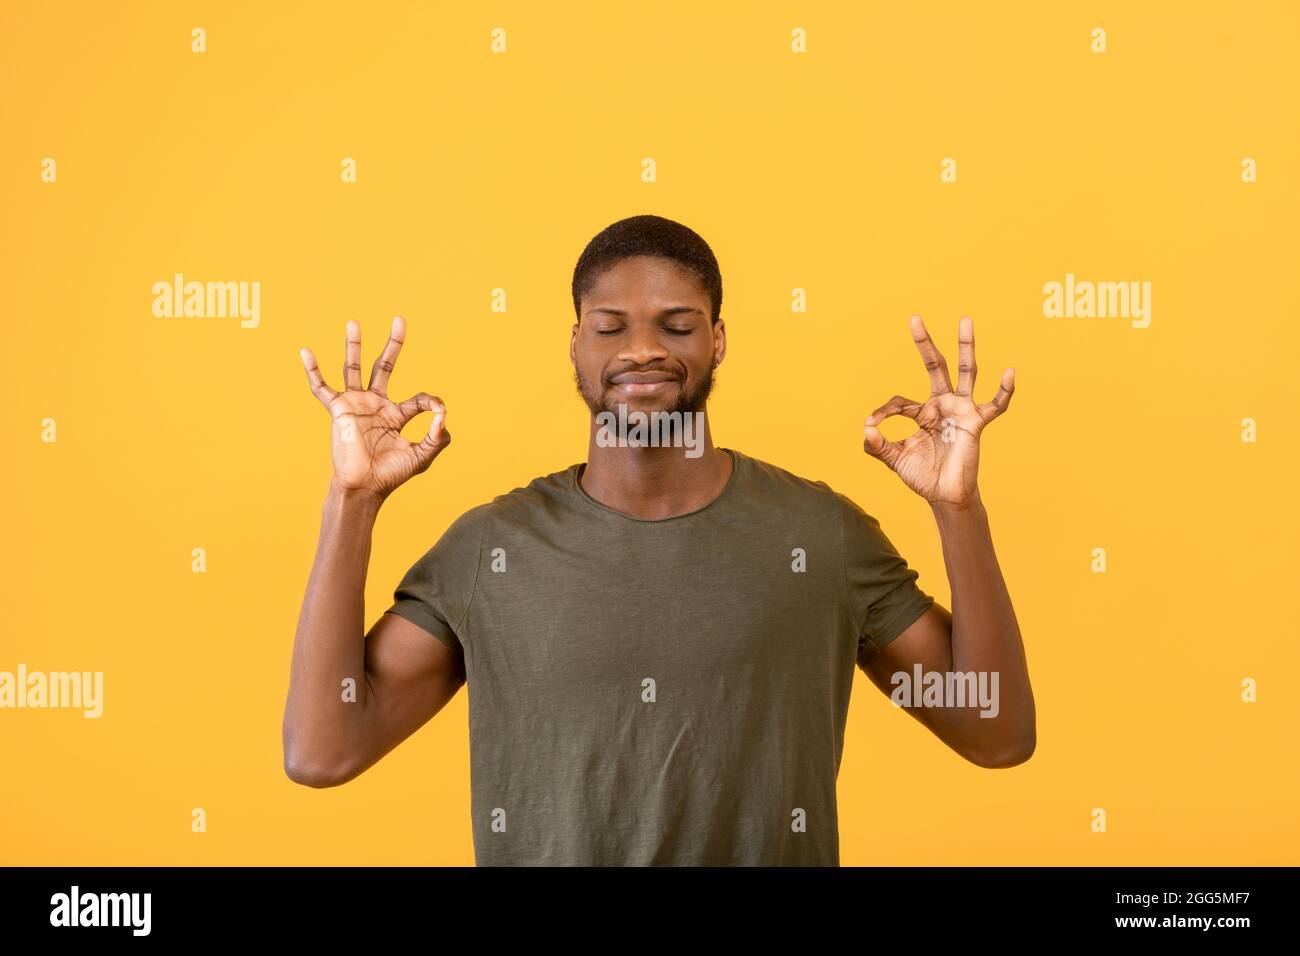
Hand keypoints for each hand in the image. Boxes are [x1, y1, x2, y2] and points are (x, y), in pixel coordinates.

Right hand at [299, 316, 450, 500]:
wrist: (364, 487)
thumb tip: (443, 413)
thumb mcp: (423, 456)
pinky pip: (321, 387)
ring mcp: (356, 405)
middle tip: (400, 319)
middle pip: (384, 367)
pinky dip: (313, 370)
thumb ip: (438, 437)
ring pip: (354, 368)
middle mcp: (376, 405)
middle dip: (393, 344)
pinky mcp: (338, 410)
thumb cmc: (391, 475)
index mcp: (397, 415)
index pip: (418, 398)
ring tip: (354, 322)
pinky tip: (306, 351)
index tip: (439, 410)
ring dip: (354, 345)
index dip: (431, 402)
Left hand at [863, 315, 1013, 508]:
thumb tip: (865, 428)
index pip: (899, 402)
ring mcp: (961, 411)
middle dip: (925, 344)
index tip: (871, 425)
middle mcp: (942, 405)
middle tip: (914, 319)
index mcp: (923, 413)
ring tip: (964, 321)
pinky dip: (1004, 390)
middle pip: (935, 367)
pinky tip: (1009, 372)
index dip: (882, 412)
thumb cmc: (924, 477)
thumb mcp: (895, 459)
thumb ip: (877, 446)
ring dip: (965, 347)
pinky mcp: (976, 423)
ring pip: (966, 372)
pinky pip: (996, 405)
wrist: (945, 497)